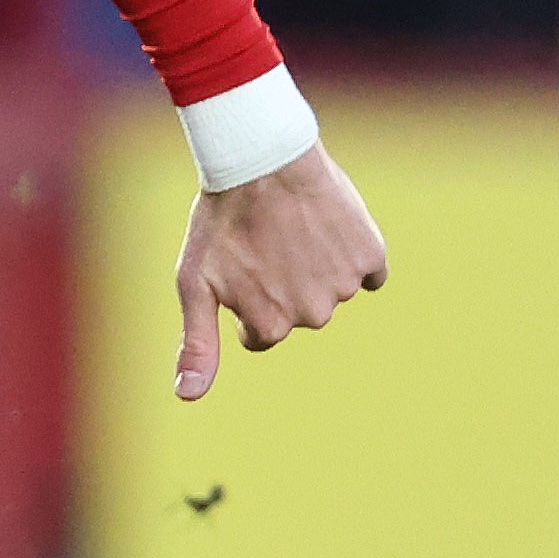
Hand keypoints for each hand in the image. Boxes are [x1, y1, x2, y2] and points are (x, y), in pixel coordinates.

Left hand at [173, 144, 387, 400]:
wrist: (263, 161)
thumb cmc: (220, 223)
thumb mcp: (194, 284)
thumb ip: (197, 344)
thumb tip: (187, 396)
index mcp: (269, 327)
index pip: (261, 334)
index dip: (248, 299)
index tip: (240, 267)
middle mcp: (311, 315)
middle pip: (298, 313)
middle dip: (282, 286)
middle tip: (265, 245)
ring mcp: (344, 285)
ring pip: (332, 290)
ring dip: (315, 267)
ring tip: (291, 232)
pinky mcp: (371, 254)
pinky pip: (369, 270)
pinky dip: (352, 254)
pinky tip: (327, 228)